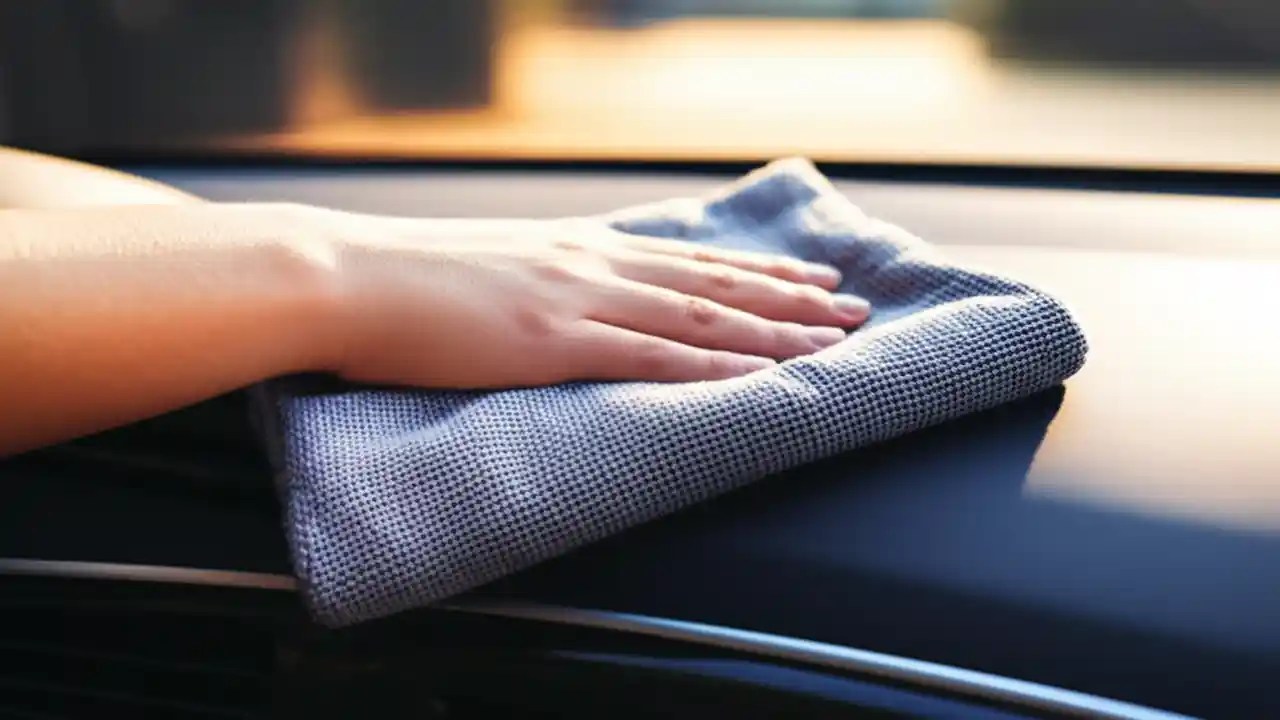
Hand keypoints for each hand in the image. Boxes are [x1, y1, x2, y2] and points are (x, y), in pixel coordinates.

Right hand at [328, 214, 869, 387]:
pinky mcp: (555, 342)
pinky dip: (714, 367)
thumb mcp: (492, 271)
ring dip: (773, 331)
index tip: (805, 277)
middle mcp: (593, 266)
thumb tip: (570, 305)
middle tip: (851, 306)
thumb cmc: (408, 282)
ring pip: (700, 318)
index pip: (688, 262)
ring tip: (832, 338)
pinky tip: (759, 374)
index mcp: (578, 251)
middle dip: (789, 298)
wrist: (350, 276)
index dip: (754, 272)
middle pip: (713, 284)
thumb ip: (544, 286)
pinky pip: (652, 357)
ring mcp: (579, 301)